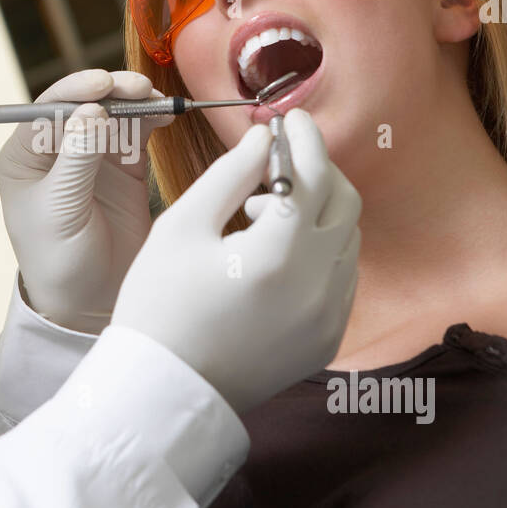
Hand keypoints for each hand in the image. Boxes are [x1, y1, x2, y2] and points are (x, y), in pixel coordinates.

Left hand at [0, 68, 173, 331]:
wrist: (88, 301)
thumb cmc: (58, 261)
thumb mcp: (60, 210)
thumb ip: (77, 159)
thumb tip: (93, 110)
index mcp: (24, 156)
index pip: (47, 110)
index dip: (76, 92)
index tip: (104, 86)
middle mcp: (56, 149)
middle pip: (84, 104)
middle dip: (112, 92)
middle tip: (140, 90)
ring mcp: (91, 155)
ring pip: (113, 113)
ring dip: (134, 102)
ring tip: (158, 101)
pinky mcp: (122, 167)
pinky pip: (137, 132)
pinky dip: (152, 120)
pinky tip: (166, 115)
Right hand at [110, 109, 361, 411]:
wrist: (163, 390)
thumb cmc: (159, 305)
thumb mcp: (181, 227)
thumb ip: (230, 174)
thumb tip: (265, 137)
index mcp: (279, 254)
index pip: (312, 173)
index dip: (303, 137)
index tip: (289, 117)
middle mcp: (317, 286)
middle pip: (344, 201)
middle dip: (317, 169)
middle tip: (279, 158)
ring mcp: (328, 317)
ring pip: (347, 239)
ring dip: (317, 212)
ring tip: (264, 214)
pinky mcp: (327, 339)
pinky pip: (342, 278)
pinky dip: (321, 252)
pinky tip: (277, 255)